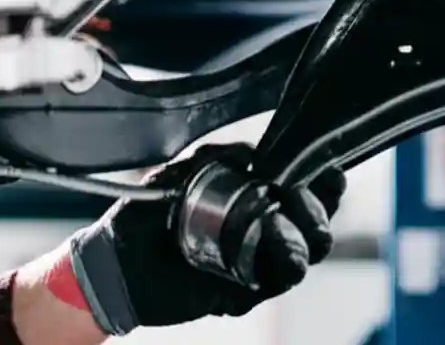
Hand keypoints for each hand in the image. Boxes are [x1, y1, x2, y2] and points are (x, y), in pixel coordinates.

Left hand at [68, 143, 345, 334]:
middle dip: (319, 208)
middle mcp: (264, 231)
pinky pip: (279, 279)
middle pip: (316, 223)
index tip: (328, 169)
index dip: (324, 181)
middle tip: (300, 196)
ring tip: (283, 223)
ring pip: (307, 252)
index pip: (306, 189)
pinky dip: (285, 263)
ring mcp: (257, 262)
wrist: (116, 262)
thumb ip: (218, 160)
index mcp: (254, 199)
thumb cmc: (145, 216)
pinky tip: (275, 246)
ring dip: (304, 234)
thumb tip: (254, 154)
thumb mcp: (179, 173)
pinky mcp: (246, 290)